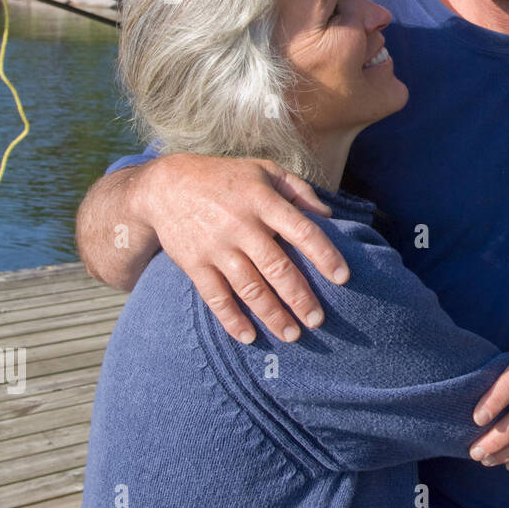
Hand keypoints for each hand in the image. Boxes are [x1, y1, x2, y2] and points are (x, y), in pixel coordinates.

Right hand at [139, 154, 347, 342]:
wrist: (166, 185)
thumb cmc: (226, 178)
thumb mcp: (264, 170)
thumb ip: (299, 191)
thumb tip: (328, 218)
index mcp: (263, 201)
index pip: (301, 231)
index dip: (324, 255)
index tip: (343, 278)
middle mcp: (241, 226)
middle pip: (277, 267)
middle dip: (300, 297)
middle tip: (318, 320)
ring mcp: (216, 247)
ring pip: (249, 288)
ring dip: (272, 315)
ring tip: (292, 335)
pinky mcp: (194, 264)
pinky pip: (215, 297)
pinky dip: (232, 319)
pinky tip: (249, 337)